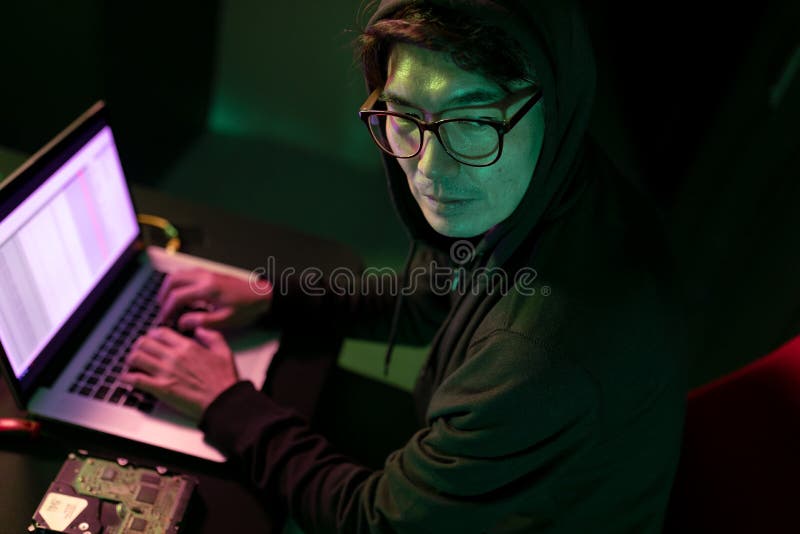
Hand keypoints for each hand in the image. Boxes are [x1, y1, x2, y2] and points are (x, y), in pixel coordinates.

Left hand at [121, 327, 238, 422]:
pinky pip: (136, 380)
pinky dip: (127, 378)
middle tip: (139, 350)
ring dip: (131, 360)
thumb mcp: (224, 351)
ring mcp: (165, 372)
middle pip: (144, 343)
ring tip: (131, 363)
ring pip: (136, 358)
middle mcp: (173, 357)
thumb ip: (211, 335)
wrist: (224, 401)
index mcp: (187, 346)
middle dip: (139, 345)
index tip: (152, 338)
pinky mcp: (160, 389)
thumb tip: (199, 329)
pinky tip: (127, 378)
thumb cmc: (224, 380)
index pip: (160, 332)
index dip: (153, 334)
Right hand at [156, 268, 271, 330]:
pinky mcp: (209, 273)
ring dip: (169, 288)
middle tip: (163, 311)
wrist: (261, 295)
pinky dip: (179, 283)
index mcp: (207, 289)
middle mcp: (204, 276)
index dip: (166, 310)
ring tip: (169, 304)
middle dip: (163, 296)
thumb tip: (180, 323)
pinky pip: (187, 273)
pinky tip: (183, 297)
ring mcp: (206, 272)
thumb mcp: (225, 320)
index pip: (176, 296)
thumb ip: (201, 321)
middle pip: (172, 280)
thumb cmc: (245, 309)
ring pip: (178, 274)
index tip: (163, 321)